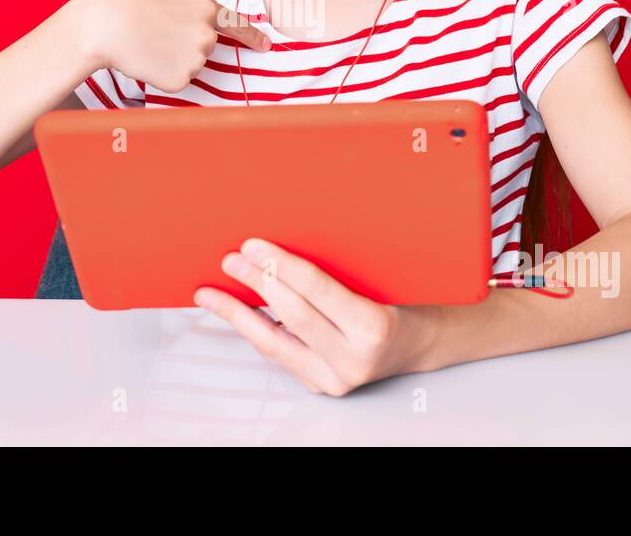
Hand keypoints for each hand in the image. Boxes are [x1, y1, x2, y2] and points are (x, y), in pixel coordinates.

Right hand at [79, 0, 269, 92]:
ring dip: (174, 58)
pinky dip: (164, 75)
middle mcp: (206, 35)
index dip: (252, 36)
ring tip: (150, 42)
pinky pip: (178, 81)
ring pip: (190, 63)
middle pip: (203, 45)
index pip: (236, 24)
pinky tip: (148, 60)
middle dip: (184, 41)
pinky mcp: (180, 79)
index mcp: (206, 8)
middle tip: (157, 30)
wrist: (102, 26)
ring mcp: (194, 59)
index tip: (266, 45)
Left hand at [193, 238, 443, 396]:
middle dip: (256, 283)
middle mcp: (354, 359)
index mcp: (374, 326)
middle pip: (292, 315)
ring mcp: (336, 379)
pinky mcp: (321, 387)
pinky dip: (256, 330)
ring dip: (239, 314)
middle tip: (230, 260)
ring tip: (212, 293)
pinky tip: (237, 313)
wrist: (418, 343)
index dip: (280, 265)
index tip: (252, 245)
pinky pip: (280, 354)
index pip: (316, 289)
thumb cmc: (402, 299)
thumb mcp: (380, 276)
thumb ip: (336, 266)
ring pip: (274, 343)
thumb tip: (281, 243)